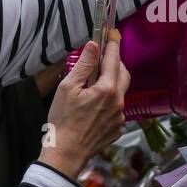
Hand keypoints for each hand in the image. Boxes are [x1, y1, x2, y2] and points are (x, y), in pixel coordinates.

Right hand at [39, 30, 129, 178]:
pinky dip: (108, 103)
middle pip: (123, 74)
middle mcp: (118, 102)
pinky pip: (116, 109)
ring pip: (120, 93)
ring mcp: (119, 117)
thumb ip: (84, 65)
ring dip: (111, 84)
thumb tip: (94, 46)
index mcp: (107, 89)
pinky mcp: (117, 129)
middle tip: (103, 59)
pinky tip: (93, 108)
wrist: (65, 154)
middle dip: (116, 63)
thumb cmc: (63, 121)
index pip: (114, 59)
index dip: (113, 44)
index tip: (113, 33)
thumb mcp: (68, 88)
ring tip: (92, 86)